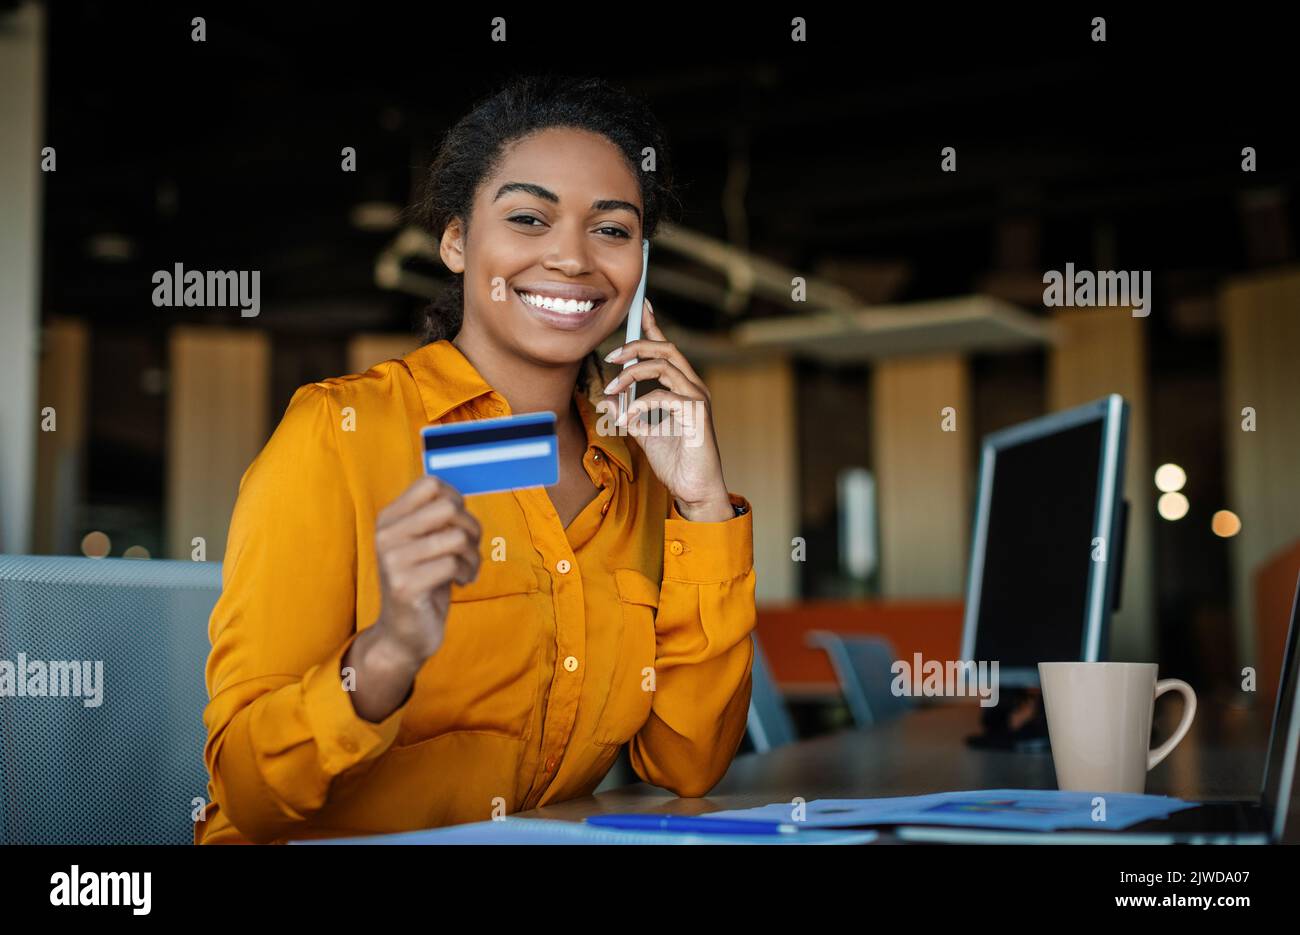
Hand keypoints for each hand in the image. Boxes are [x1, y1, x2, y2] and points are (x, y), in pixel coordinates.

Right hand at [372, 475, 481, 665]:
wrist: (404, 633)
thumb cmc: (424, 581)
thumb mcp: (426, 543)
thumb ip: (437, 517)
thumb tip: (458, 497)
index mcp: (389, 519)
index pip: (430, 484)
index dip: (456, 499)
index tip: (458, 523)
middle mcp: (385, 535)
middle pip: (448, 508)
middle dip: (471, 527)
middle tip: (469, 549)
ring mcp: (392, 560)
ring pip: (456, 537)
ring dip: (472, 555)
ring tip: (466, 569)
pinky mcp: (404, 585)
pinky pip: (452, 564)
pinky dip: (467, 573)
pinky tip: (460, 583)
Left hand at [602, 298, 731, 521]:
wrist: (694, 489)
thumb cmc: (675, 462)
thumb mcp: (643, 434)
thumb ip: (628, 414)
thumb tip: (607, 399)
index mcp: (683, 388)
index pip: (667, 349)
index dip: (654, 326)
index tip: (641, 306)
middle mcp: (693, 388)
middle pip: (666, 350)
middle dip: (636, 346)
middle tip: (610, 356)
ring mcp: (698, 400)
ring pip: (665, 367)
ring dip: (632, 373)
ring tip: (613, 389)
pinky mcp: (696, 416)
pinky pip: (665, 397)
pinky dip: (641, 404)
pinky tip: (629, 417)